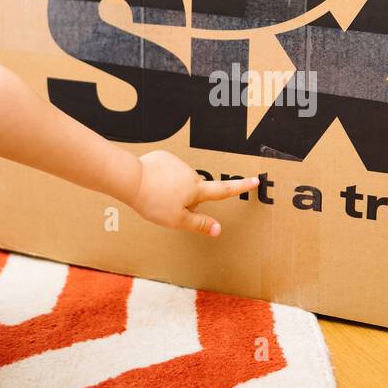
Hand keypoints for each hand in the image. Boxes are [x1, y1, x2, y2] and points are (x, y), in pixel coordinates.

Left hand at [129, 150, 257, 235]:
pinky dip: (163, 177)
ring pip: (181, 179)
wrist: (131, 179)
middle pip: (196, 188)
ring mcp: (177, 163)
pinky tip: (151, 183)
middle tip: (169, 206)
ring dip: (173, 187)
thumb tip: (218, 230)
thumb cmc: (153, 201)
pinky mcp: (164, 157)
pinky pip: (168, 169)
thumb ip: (199, 224)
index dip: (241, 187)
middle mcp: (190, 174)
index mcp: (196, 189)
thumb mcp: (177, 220)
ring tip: (156, 195)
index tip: (255, 179)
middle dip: (188, 197)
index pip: (223, 190)